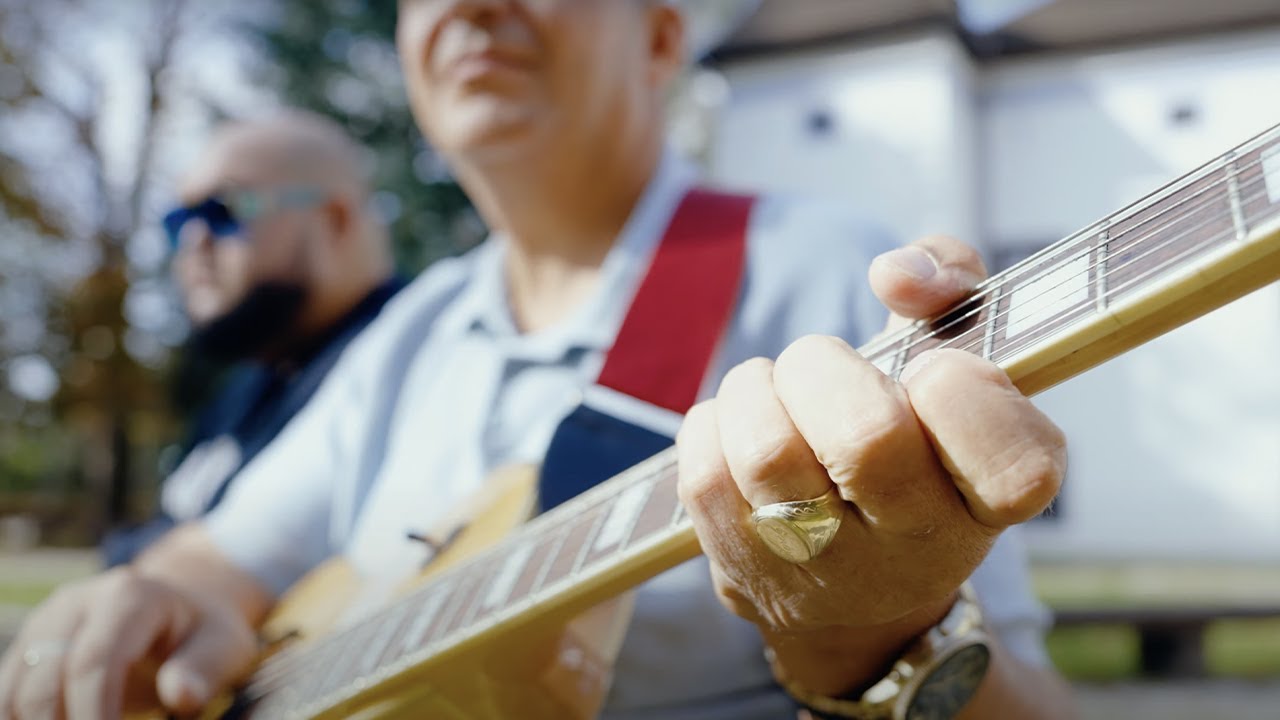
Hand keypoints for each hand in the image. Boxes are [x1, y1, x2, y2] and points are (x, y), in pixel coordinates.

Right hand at [0, 566, 256, 718]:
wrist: (178, 606)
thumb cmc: (203, 632)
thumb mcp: (224, 644)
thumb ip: (203, 669)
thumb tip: (181, 695)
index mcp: (128, 596)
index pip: (95, 661)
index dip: (94, 713)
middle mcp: (76, 603)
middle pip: (45, 677)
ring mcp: (46, 624)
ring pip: (15, 688)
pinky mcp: (29, 647)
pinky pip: (8, 693)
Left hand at [675, 236, 1065, 692]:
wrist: (856, 583)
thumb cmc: (911, 439)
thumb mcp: (952, 358)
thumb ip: (949, 284)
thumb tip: (897, 275)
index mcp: (994, 501)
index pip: (1013, 465)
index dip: (963, 396)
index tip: (930, 370)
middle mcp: (922, 554)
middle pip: (865, 439)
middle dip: (822, 368)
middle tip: (819, 366)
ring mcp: (830, 576)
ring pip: (767, 452)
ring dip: (756, 390)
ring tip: (773, 392)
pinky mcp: (748, 576)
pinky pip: (704, 475)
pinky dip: (715, 425)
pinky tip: (741, 431)